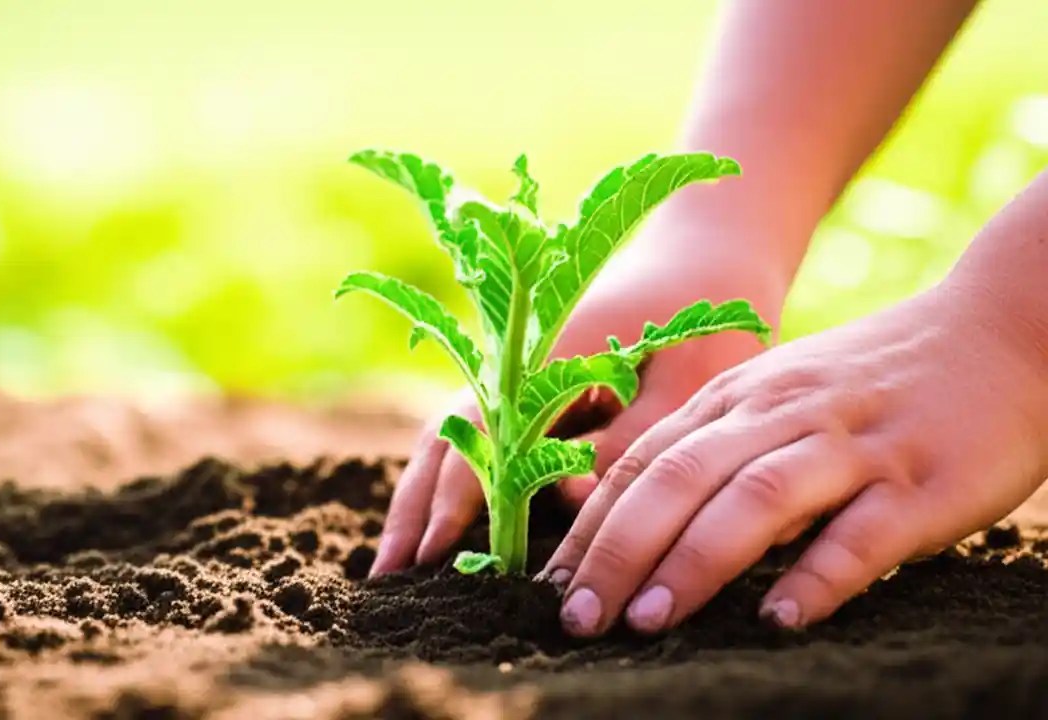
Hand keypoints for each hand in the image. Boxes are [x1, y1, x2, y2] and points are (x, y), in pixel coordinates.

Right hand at [369, 231, 788, 575]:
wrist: (710, 248)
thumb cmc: (710, 311)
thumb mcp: (687, 378)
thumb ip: (628, 442)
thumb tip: (562, 505)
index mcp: (547, 358)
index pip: (483, 439)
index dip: (457, 501)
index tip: (433, 557)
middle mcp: (517, 363)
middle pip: (447, 440)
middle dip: (415, 510)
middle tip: (387, 579)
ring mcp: (519, 372)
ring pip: (452, 438)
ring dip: (421, 498)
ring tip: (397, 561)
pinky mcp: (533, 383)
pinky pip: (476, 435)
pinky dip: (450, 479)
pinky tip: (439, 520)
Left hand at [544, 278, 1047, 636]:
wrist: (1002, 329)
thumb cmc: (872, 380)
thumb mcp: (781, 395)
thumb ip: (719, 447)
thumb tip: (645, 526)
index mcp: (740, 396)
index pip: (644, 459)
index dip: (591, 522)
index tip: (549, 583)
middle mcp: (783, 413)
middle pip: (680, 477)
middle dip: (619, 549)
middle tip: (577, 617)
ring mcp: (851, 444)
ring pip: (755, 498)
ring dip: (694, 562)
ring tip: (647, 621)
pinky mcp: (920, 481)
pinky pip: (861, 533)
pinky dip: (816, 576)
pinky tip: (779, 619)